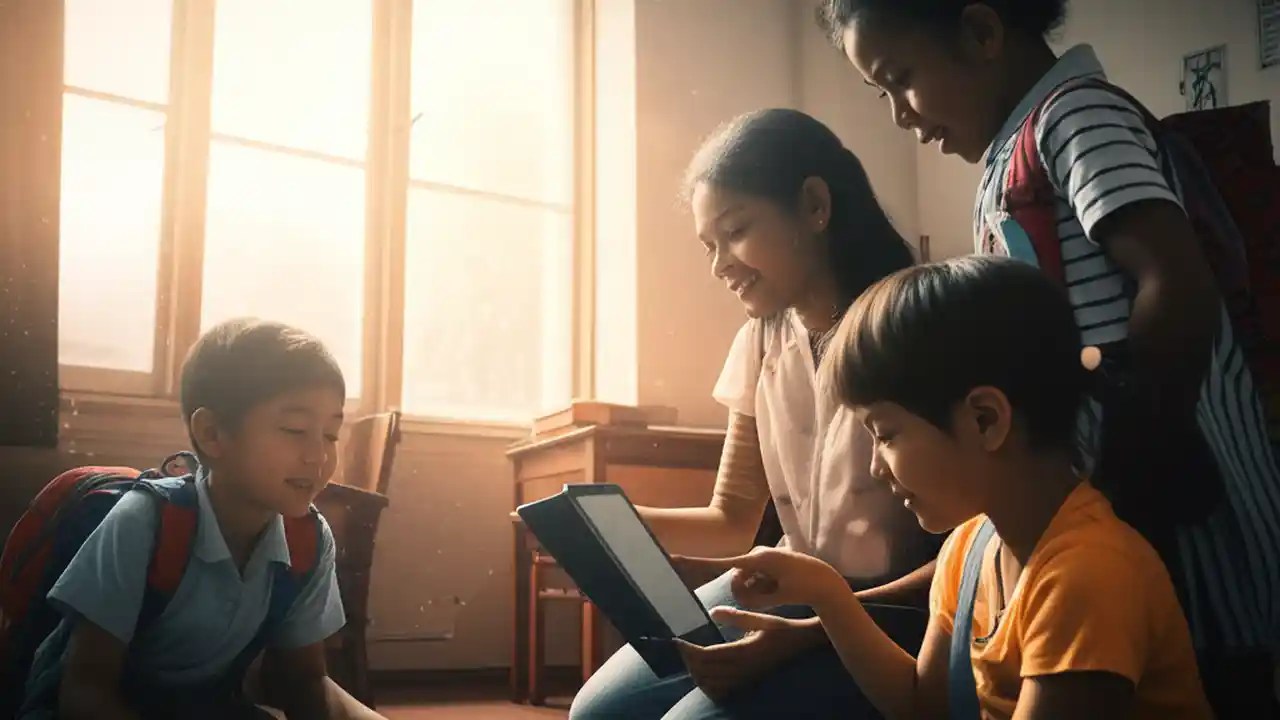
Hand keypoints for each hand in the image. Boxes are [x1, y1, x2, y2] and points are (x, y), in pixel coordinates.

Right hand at [671, 547, 845, 611]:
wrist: (825, 580)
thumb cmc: (804, 588)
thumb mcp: (777, 597)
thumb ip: (752, 598)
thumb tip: (734, 594)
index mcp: (757, 559)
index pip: (720, 563)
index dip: (695, 564)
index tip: (672, 560)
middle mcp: (755, 553)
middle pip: (734, 579)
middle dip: (747, 591)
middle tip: (772, 595)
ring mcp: (759, 555)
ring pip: (744, 580)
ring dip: (757, 589)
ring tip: (779, 590)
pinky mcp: (763, 559)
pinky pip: (752, 577)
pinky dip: (762, 586)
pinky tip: (780, 587)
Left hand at [673, 610, 818, 700]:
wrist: (804, 644)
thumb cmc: (783, 628)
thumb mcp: (762, 618)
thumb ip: (737, 616)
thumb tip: (712, 612)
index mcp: (745, 651)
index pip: (708, 655)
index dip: (689, 650)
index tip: (677, 641)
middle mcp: (744, 668)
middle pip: (705, 672)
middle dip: (689, 661)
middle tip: (681, 648)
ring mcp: (746, 678)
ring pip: (712, 684)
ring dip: (697, 674)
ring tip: (690, 659)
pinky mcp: (749, 682)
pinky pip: (723, 691)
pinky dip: (709, 685)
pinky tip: (705, 674)